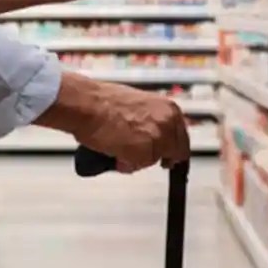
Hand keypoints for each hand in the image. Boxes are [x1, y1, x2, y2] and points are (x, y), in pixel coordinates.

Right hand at [37, 73, 189, 172]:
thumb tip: (148, 131)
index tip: (167, 154)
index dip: (171, 147)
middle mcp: (168, 122)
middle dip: (158, 156)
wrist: (86, 105)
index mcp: (168, 107)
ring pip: (154, 160)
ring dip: (137, 159)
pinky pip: (139, 166)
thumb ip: (150, 118)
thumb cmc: (101, 101)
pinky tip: (114, 152)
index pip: (181, 136)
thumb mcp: (136, 104)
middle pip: (175, 152)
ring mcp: (159, 138)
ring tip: (118, 148)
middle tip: (140, 157)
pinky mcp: (145, 153)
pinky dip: (126, 164)